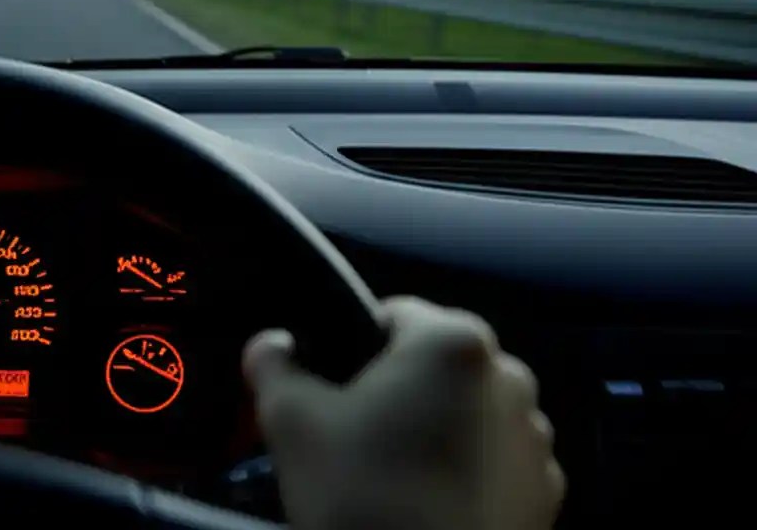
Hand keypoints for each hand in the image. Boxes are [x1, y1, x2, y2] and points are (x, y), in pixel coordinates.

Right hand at [245, 296, 563, 529]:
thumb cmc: (363, 500)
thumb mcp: (292, 423)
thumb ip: (274, 364)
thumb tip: (270, 344)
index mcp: (452, 341)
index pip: (393, 313)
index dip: (354, 348)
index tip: (335, 390)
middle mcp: (509, 377)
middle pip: (434, 363)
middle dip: (397, 391)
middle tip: (356, 437)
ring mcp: (534, 436)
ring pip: (466, 411)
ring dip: (434, 429)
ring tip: (391, 475)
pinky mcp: (544, 489)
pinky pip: (494, 459)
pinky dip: (464, 470)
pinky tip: (425, 501)